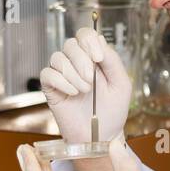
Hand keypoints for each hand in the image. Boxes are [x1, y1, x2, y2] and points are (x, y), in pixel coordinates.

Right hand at [40, 27, 131, 143]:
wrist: (101, 135)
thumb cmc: (113, 110)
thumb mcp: (121, 84)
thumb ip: (113, 61)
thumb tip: (99, 43)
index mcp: (94, 58)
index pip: (85, 35)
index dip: (89, 41)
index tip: (98, 59)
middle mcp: (76, 63)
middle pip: (71, 44)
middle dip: (82, 61)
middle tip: (92, 81)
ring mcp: (62, 75)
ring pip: (58, 57)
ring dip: (73, 74)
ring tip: (84, 91)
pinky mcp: (51, 88)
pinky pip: (47, 73)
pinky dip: (61, 81)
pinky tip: (73, 93)